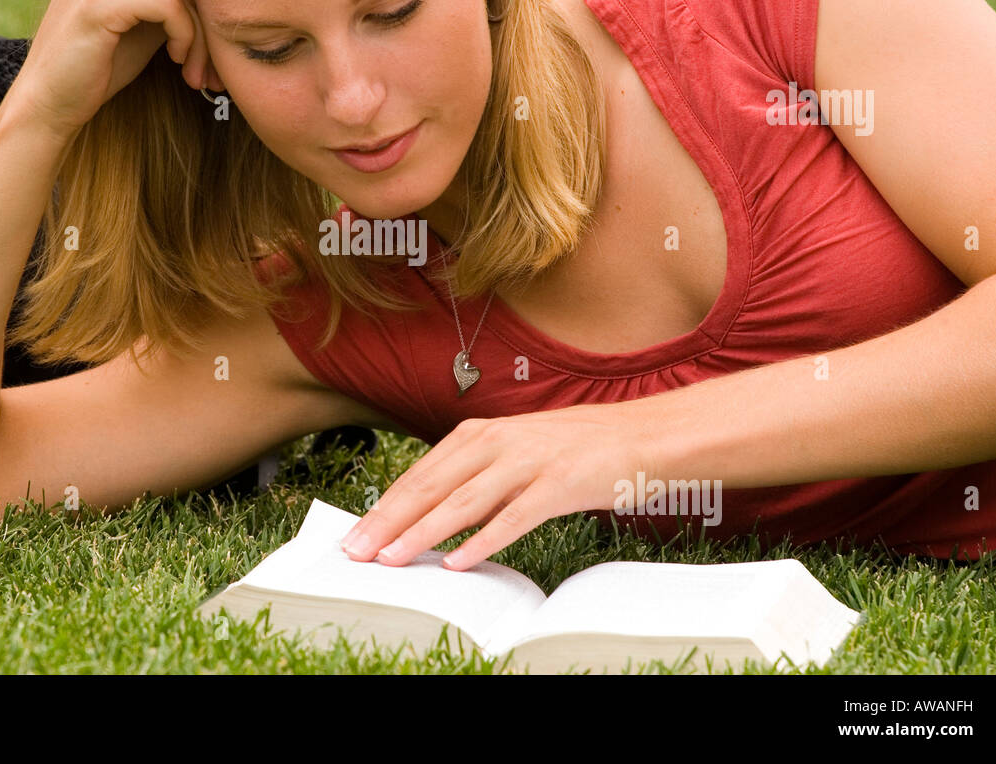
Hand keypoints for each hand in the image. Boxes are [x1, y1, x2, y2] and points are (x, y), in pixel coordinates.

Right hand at [8, 0, 223, 143]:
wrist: (53, 100)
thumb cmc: (103, 59)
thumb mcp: (146, 13)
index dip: (204, 2)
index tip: (211, 48)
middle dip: (206, 26)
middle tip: (211, 70)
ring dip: (199, 40)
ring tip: (195, 72)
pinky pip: (171, 6)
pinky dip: (185, 36)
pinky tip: (176, 60)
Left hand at [338, 403, 652, 570]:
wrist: (640, 434)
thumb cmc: (574, 448)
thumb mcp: (514, 451)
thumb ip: (475, 475)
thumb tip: (428, 513)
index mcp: (481, 432)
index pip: (420, 473)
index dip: (385, 504)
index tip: (356, 533)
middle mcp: (498, 441)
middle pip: (431, 486)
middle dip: (389, 521)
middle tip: (358, 551)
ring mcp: (528, 461)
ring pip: (463, 502)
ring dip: (422, 533)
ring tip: (393, 559)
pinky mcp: (559, 483)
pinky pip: (514, 517)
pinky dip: (482, 541)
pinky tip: (458, 562)